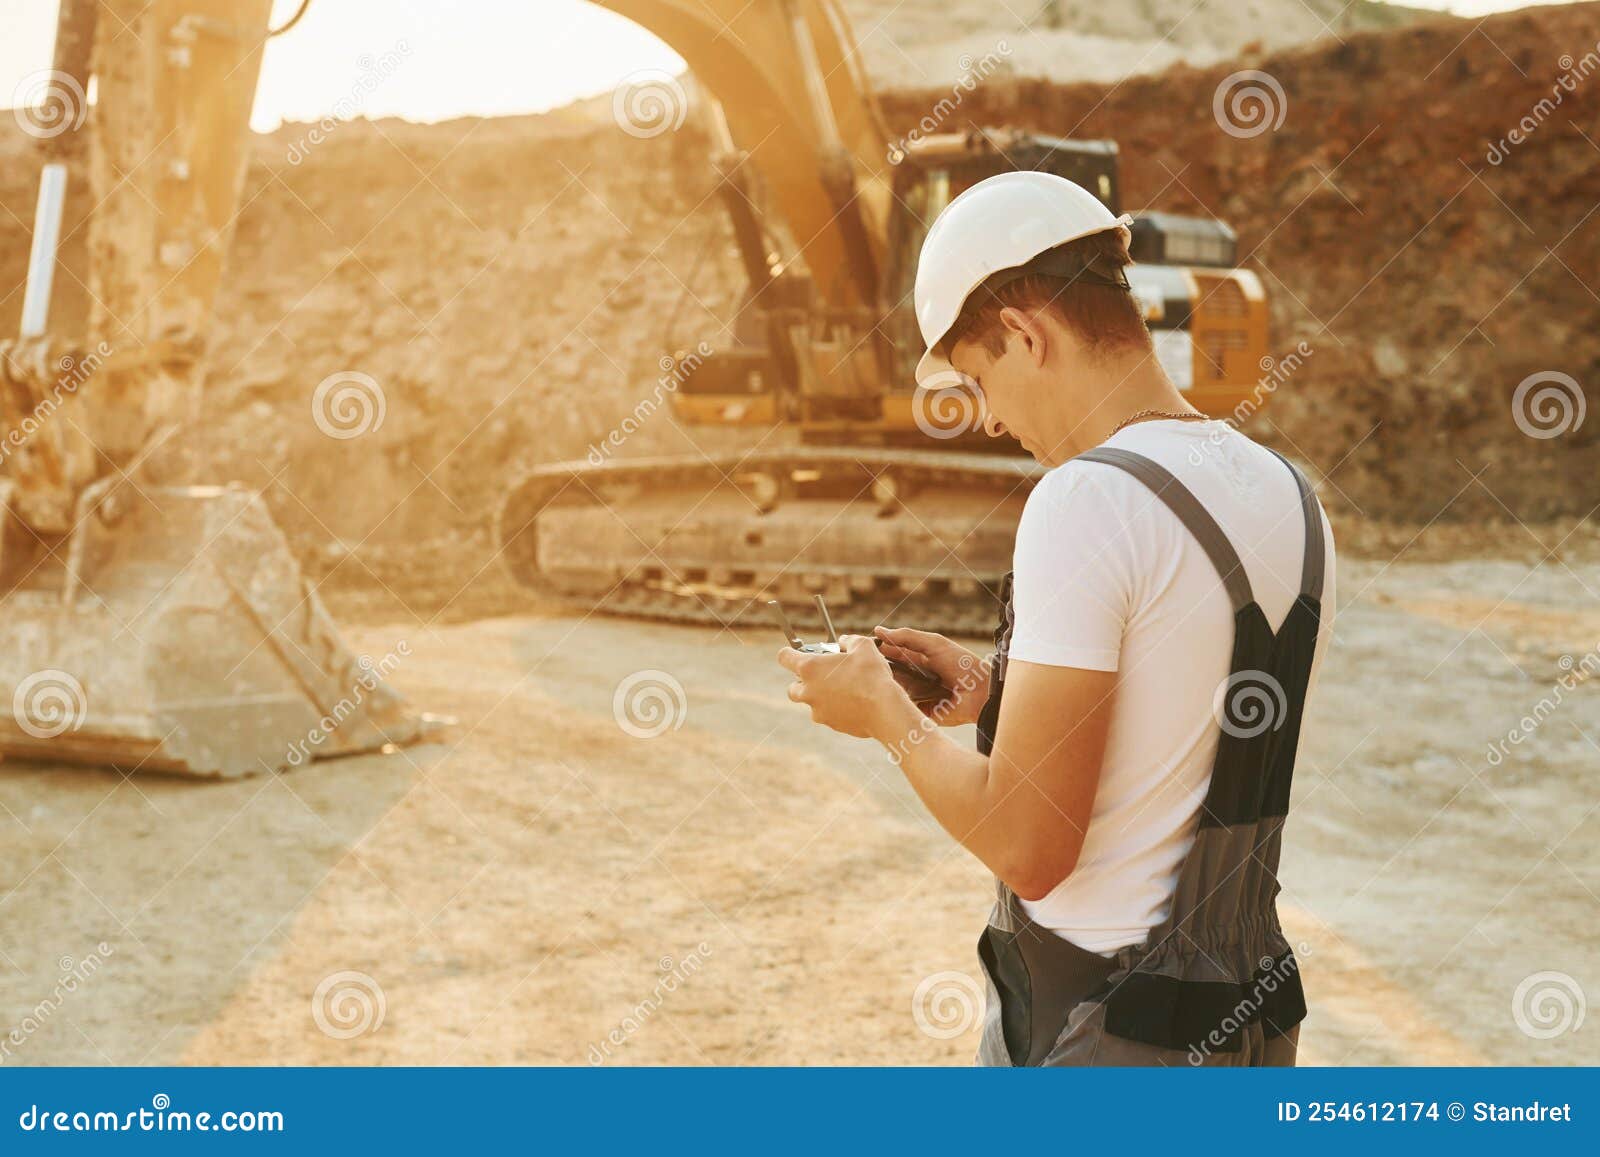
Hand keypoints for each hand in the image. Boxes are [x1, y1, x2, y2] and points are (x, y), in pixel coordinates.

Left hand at [776, 635, 915, 739]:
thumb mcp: (863, 646)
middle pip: (792, 687)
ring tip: (843, 690)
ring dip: (821, 697)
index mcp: (810, 668)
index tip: (795, 653)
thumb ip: (849, 641)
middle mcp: (808, 691)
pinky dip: (836, 709)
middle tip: (823, 676)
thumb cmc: (872, 674)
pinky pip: (828, 715)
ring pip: (812, 703)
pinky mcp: (831, 724)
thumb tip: (844, 642)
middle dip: (804, 682)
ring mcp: (818, 710)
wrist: (885, 709)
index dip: (788, 653)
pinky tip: (854, 703)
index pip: (784, 657)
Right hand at [873, 626, 990, 726]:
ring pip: (893, 689)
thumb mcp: (933, 643)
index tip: (864, 647)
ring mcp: (916, 695)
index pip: (892, 653)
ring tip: (877, 677)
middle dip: (879, 668)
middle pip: (889, 672)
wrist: (980, 691)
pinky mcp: (919, 712)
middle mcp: (914, 677)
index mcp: (918, 660)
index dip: (879, 650)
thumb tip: (878, 630)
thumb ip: (906, 636)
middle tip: (867, 663)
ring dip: (886, 683)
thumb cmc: (960, 663)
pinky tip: (887, 694)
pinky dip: (896, 700)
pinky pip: (902, 706)